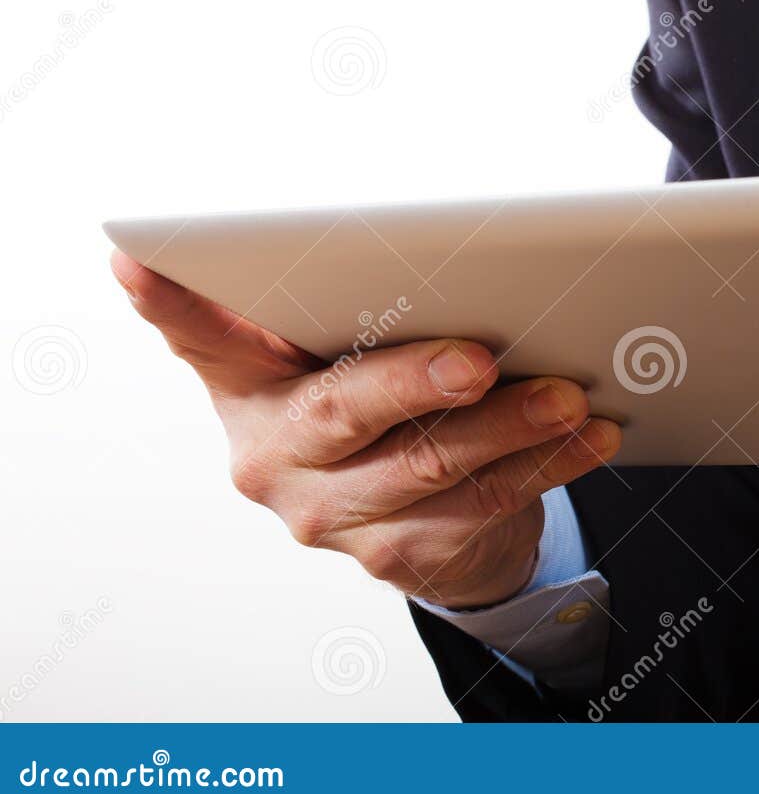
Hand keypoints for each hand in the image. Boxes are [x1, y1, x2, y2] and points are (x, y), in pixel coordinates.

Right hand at [111, 250, 619, 608]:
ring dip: (511, 429)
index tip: (135, 256)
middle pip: (343, 412)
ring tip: (569, 397)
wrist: (421, 517)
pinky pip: (481, 507)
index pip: (200, 336)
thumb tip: (442, 238)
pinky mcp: (395, 555)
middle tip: (479, 359)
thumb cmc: (382, 399)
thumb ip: (351, 309)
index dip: (169, 300)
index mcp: (248, 385)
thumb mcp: (347, 351)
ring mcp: (330, 514)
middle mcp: (274, 454)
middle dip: (416, 383)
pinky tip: (588, 438)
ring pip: (429, 467)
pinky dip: (546, 467)